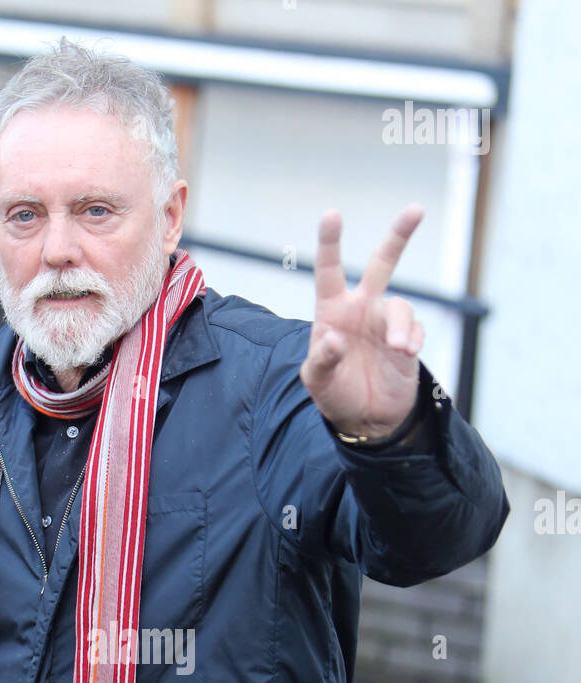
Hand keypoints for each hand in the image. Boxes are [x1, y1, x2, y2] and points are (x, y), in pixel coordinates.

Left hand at [300, 204, 425, 439]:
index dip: (330, 243)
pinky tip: (405, 355)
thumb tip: (335, 339)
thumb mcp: (317, 381)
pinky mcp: (408, 341)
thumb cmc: (334, 395)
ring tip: (398, 349)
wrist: (365, 420)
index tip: (332, 214)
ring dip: (401, 326)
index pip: (329, 271)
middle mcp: (361, 310)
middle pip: (383, 264)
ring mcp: (386, 324)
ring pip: (401, 307)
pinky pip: (417, 329)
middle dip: (399, 235)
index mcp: (333, 311)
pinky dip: (413, 339)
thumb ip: (322, 359)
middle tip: (416, 210)